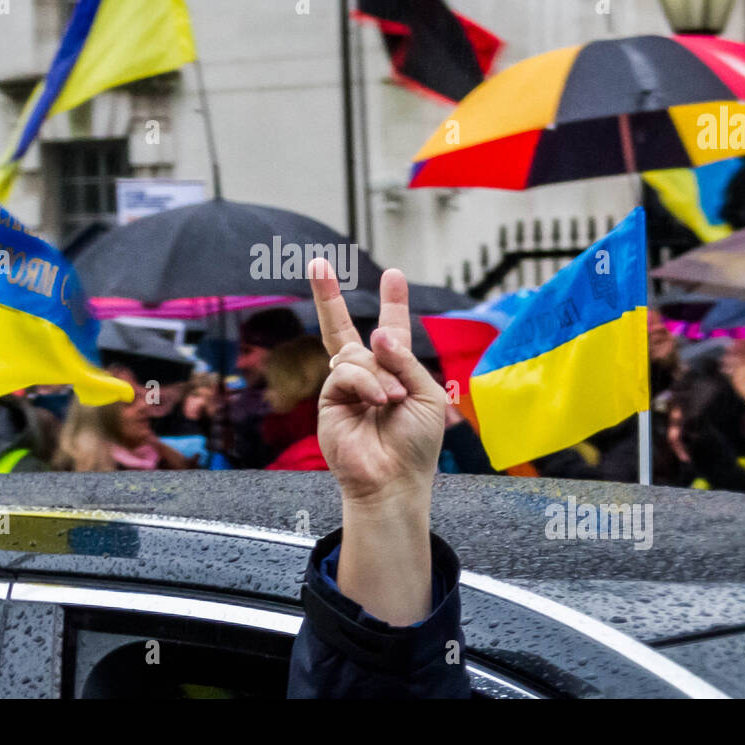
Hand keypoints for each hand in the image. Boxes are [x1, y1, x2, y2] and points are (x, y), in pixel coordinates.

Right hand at [311, 261, 444, 503]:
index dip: (393, 303)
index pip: (392, 332)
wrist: (394, 481)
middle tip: (317, 264)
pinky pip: (345, 374)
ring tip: (393, 401)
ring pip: (355, 355)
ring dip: (380, 375)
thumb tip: (375, 335)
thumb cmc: (416, 445)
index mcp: (396, 372)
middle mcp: (367, 376)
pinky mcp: (329, 401)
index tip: (393, 276)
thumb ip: (404, 361)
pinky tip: (379, 402)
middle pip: (342, 329)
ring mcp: (345, 388)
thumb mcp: (426, 395)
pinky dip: (366, 384)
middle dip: (328, 296)